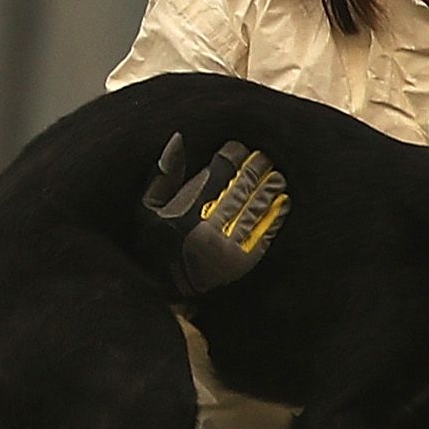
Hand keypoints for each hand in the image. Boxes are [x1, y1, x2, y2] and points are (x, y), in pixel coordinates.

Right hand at [141, 135, 288, 297]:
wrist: (167, 289)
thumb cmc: (155, 243)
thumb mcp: (146, 207)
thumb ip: (163, 174)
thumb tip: (179, 139)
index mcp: (184, 210)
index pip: (217, 172)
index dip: (232, 156)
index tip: (238, 149)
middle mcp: (207, 227)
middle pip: (240, 187)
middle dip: (255, 169)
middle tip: (264, 158)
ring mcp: (226, 245)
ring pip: (255, 207)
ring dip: (269, 189)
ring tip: (277, 177)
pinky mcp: (241, 262)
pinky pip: (263, 232)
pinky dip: (274, 215)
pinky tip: (282, 202)